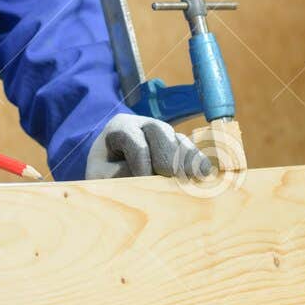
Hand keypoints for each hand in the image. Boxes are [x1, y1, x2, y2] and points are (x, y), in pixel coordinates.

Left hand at [85, 113, 212, 180]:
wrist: (109, 173)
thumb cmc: (103, 173)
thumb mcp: (101, 174)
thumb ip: (118, 174)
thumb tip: (145, 178)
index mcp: (120, 127)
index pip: (133, 139)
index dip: (141, 160)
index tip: (144, 180)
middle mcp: (143, 124)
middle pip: (159, 132)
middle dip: (167, 154)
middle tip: (172, 176)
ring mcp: (162, 133)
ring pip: (176, 139)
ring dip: (186, 158)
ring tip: (196, 176)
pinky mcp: (176, 145)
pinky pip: (188, 149)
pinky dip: (195, 161)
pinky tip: (204, 173)